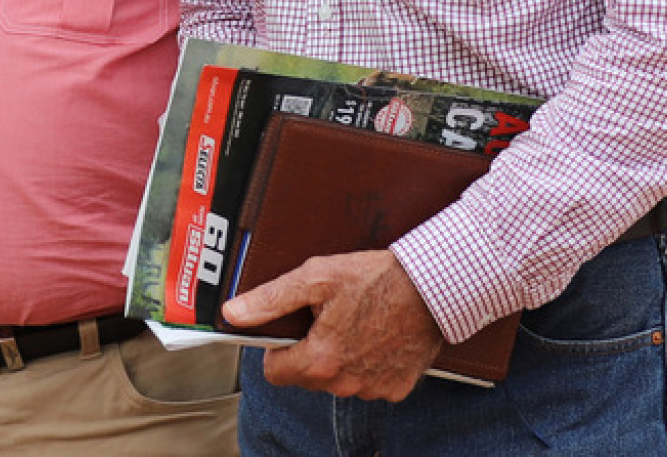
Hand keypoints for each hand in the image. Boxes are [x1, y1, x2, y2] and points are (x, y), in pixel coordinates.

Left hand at [222, 249, 442, 400]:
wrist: (432, 287)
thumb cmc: (375, 278)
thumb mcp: (316, 277)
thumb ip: (271, 299)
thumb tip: (235, 313)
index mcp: (321, 359)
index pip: (275, 373)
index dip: (277, 349)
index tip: (291, 330)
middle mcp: (346, 383)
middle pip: (306, 377)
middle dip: (309, 351)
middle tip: (327, 318)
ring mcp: (373, 388)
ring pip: (337, 381)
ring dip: (339, 358)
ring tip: (355, 323)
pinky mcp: (397, 387)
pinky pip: (368, 382)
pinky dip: (368, 364)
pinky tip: (377, 336)